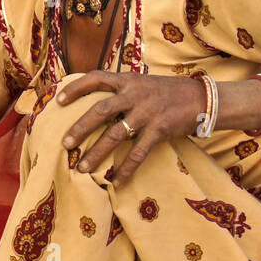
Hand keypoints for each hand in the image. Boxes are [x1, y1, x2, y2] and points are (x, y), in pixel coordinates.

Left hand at [57, 71, 204, 181]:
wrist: (201, 98)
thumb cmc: (167, 93)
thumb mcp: (142, 83)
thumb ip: (121, 90)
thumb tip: (95, 103)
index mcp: (128, 80)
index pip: (96, 78)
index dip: (76, 88)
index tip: (58, 101)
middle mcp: (136, 94)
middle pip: (101, 110)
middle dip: (80, 128)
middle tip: (65, 144)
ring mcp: (148, 112)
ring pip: (116, 134)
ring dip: (96, 153)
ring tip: (81, 167)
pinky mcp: (160, 129)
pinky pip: (138, 153)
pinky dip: (126, 169)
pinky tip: (115, 182)